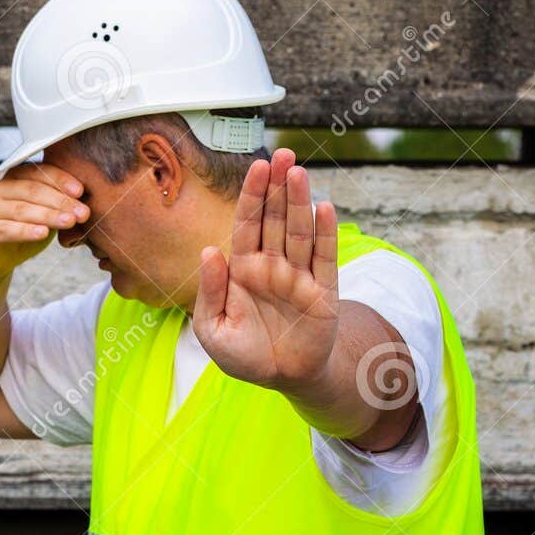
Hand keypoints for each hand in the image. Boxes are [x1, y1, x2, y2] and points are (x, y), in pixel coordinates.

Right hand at [0, 162, 89, 284]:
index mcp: (15, 178)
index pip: (39, 172)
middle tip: (82, 212)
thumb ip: (60, 209)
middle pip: (32, 190)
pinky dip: (25, 231)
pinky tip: (43, 234)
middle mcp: (0, 189)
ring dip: (48, 215)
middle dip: (60, 201)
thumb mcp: (46, 218)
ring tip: (69, 222)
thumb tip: (86, 205)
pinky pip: (5, 229)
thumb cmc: (23, 234)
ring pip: (21, 209)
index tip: (81, 191)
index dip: (60, 180)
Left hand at [193, 149, 339, 390]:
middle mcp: (272, 265)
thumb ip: (210, 290)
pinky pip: (325, 258)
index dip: (253, 195)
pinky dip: (325, 233)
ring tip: (299, 172)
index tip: (258, 166)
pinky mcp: (323, 291)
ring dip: (300, 202)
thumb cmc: (244, 355)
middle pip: (275, 218)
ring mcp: (299, 275)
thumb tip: (209, 251)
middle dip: (278, 187)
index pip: (247, 223)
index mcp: (243, 268)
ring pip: (300, 231)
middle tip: (284, 154)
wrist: (283, 379)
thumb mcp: (212, 329)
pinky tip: (324, 207)